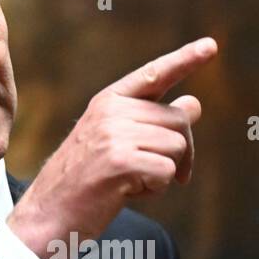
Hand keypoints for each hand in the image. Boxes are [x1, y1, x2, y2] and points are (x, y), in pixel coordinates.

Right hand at [7, 37, 216, 253]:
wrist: (48, 213)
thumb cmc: (83, 181)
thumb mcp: (115, 142)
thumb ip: (151, 121)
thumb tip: (194, 103)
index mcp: (108, 101)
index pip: (154, 75)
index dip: (185, 59)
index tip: (211, 45)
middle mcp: (111, 111)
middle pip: (179, 120)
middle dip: (180, 151)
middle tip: (155, 174)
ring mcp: (114, 134)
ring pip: (178, 146)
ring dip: (166, 172)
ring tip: (131, 182)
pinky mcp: (120, 160)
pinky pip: (167, 171)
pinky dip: (156, 189)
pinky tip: (127, 192)